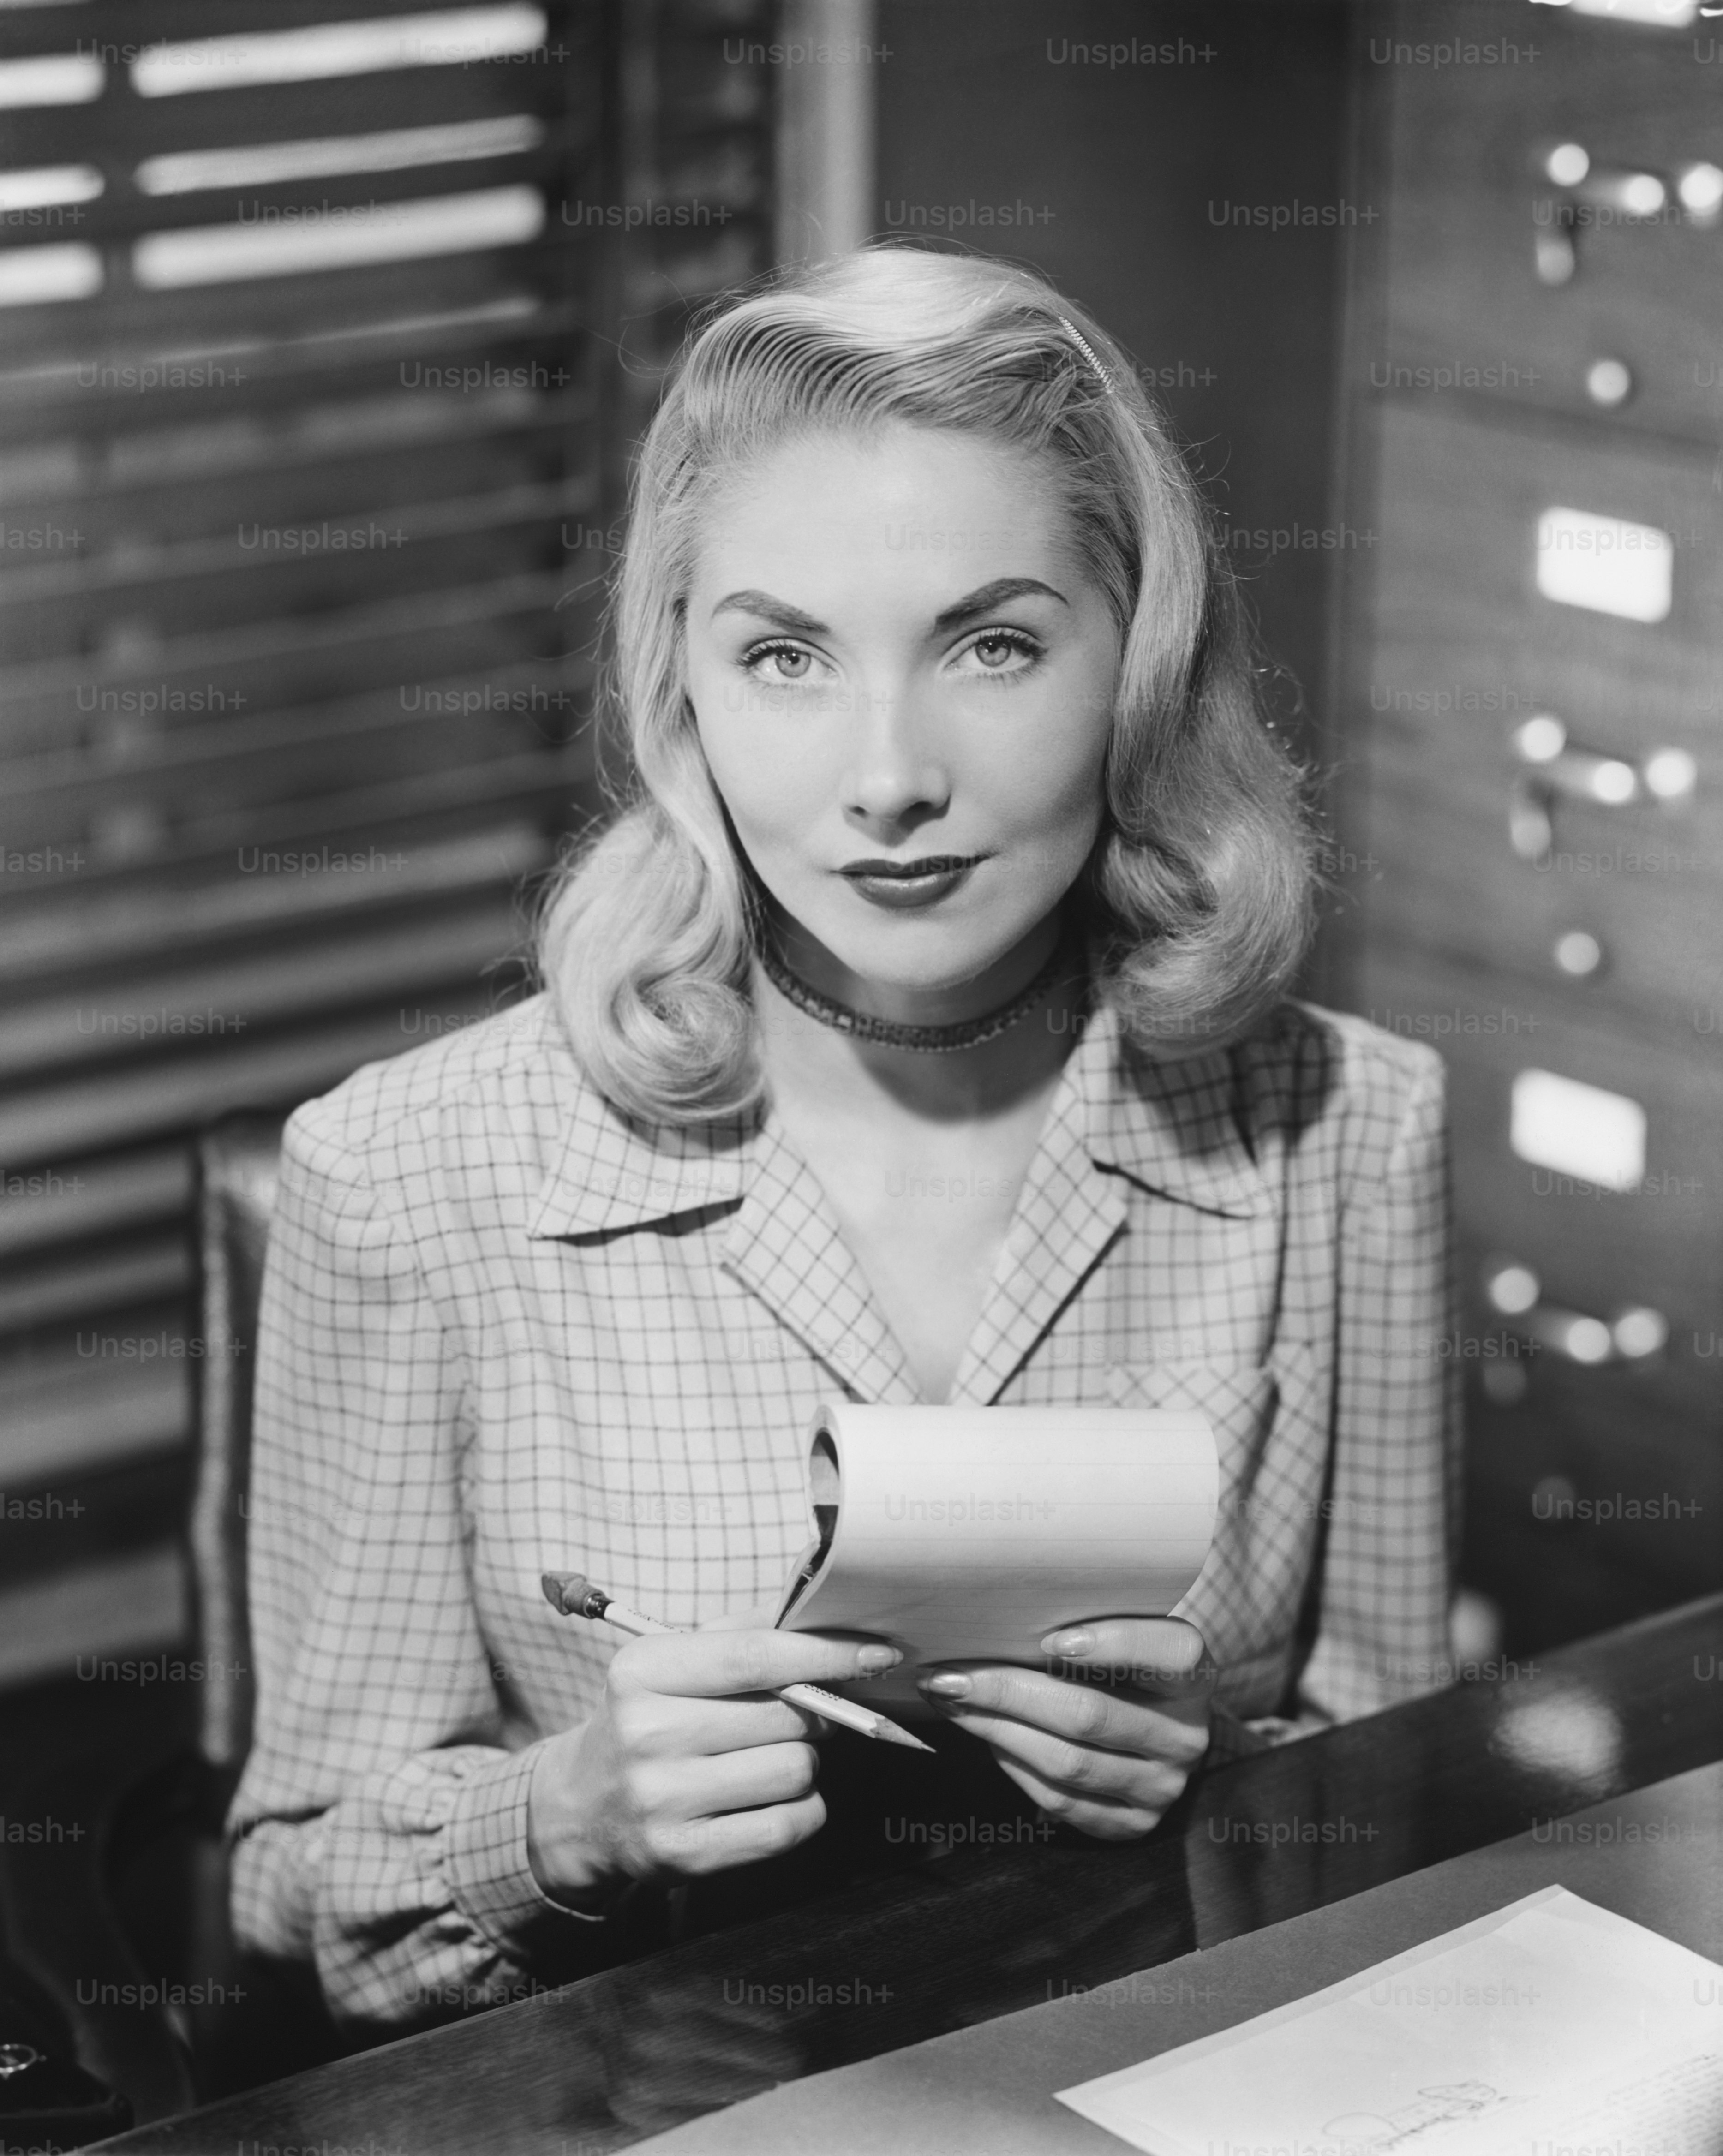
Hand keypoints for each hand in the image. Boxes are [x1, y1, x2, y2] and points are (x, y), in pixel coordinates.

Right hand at [528, 1623, 899, 1902]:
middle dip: (812, 1714)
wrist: (582, 1807)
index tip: (878, 1653)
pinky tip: (773, 1798)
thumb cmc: (646, 1720)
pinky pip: (788, 1825)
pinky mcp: (684, 1855)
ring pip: (795, 1770)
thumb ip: (743, 1634)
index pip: (756, 1655)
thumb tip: (823, 1617)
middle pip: (787, 1716)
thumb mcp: (671, 1662)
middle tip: (795, 1717)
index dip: (826, 1652)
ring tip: (768, 1759)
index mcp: (643, 1670)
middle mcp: (647, 1733)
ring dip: (804, 1764)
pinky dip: (802, 1810)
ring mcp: (663, 1799)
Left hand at [915, 1618, 1212, 1840]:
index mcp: (1194, 1676)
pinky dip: (1013, 1765)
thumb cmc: (1120, 1664)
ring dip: (995, 1729)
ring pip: (1067, 1763)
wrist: (1154, 1727)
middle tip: (948, 1674)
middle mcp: (1186, 1736)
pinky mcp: (1132, 1824)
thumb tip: (994, 1615)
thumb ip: (1084, 1623)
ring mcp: (1162, 1787)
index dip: (1114, 1644)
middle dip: (1007, 1691)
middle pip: (1090, 1715)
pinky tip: (983, 1735)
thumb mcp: (1122, 1633)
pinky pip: (1060, 1801)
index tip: (1049, 1638)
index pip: (1171, 1655)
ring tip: (947, 1701)